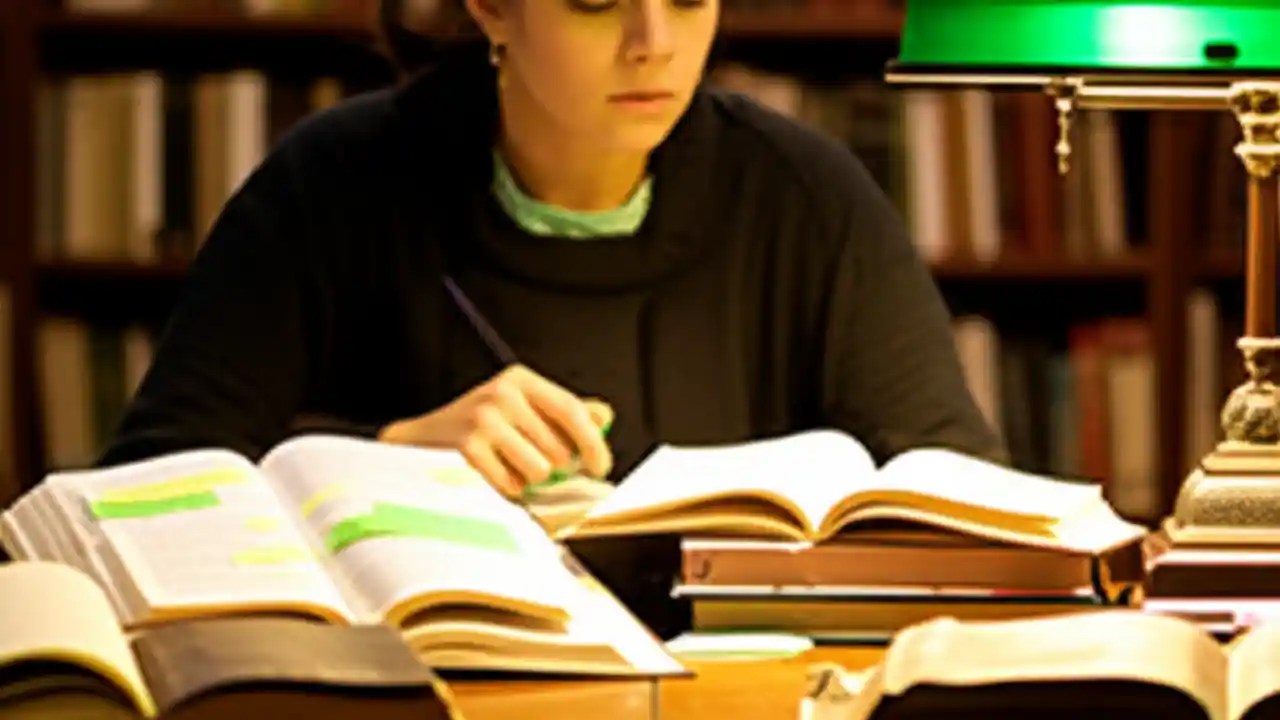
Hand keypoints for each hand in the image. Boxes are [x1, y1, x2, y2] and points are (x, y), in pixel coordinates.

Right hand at [377, 365, 613, 497]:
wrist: (415, 444)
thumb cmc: (475, 430)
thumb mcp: (519, 409)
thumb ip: (561, 413)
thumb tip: (604, 416)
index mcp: (519, 380)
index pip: (573, 411)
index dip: (594, 444)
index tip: (600, 467)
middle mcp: (502, 393)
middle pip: (560, 448)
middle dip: (556, 470)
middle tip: (534, 469)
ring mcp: (483, 418)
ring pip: (541, 470)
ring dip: (530, 481)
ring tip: (508, 470)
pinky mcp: (468, 447)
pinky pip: (513, 485)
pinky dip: (508, 490)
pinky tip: (490, 477)